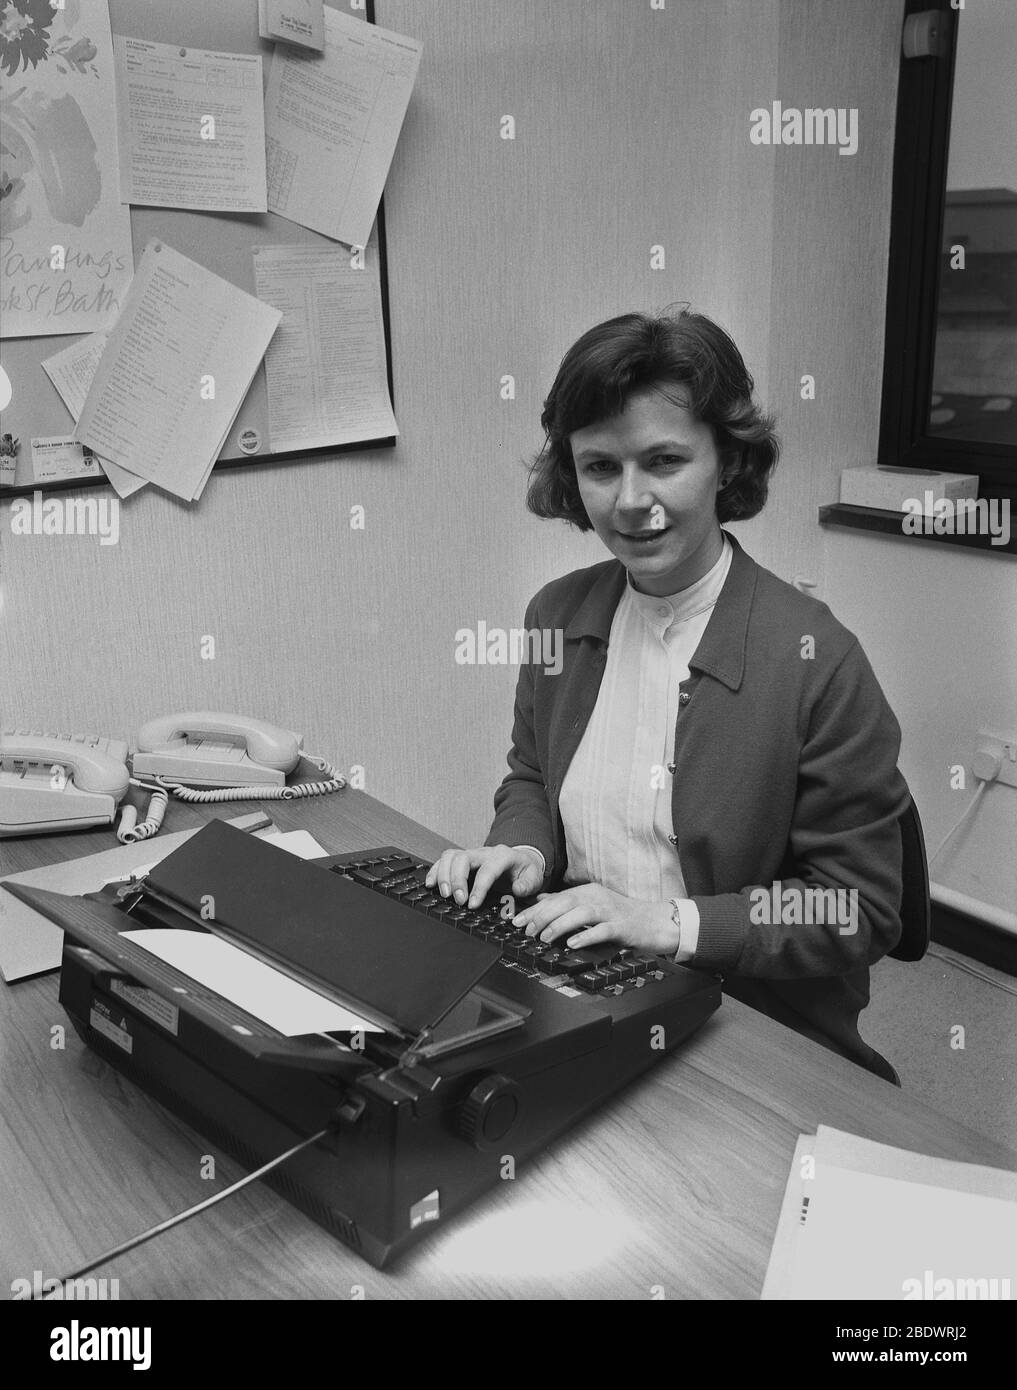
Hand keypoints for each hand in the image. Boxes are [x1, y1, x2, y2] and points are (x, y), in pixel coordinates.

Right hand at [425, 844, 544, 907]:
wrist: (520, 860)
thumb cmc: (525, 871)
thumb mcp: (534, 877)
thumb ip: (528, 884)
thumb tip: (517, 889)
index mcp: (503, 856)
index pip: (487, 869)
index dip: (478, 887)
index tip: (473, 904)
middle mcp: (484, 852)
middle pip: (463, 858)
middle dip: (457, 880)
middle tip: (458, 900)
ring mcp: (472, 854)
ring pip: (450, 856)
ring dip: (443, 875)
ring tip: (444, 894)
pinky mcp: (462, 859)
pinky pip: (444, 860)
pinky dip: (435, 871)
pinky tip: (430, 884)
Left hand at [513, 884, 678, 955]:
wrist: (656, 922)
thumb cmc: (623, 916)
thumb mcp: (593, 905)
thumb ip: (569, 904)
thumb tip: (541, 902)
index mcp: (588, 892)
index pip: (555, 898)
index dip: (535, 909)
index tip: (517, 921)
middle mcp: (597, 898)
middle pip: (565, 902)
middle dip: (542, 916)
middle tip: (526, 930)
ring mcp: (611, 911)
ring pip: (581, 913)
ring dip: (560, 925)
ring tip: (545, 937)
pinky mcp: (622, 926)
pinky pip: (602, 929)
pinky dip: (586, 935)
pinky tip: (573, 943)